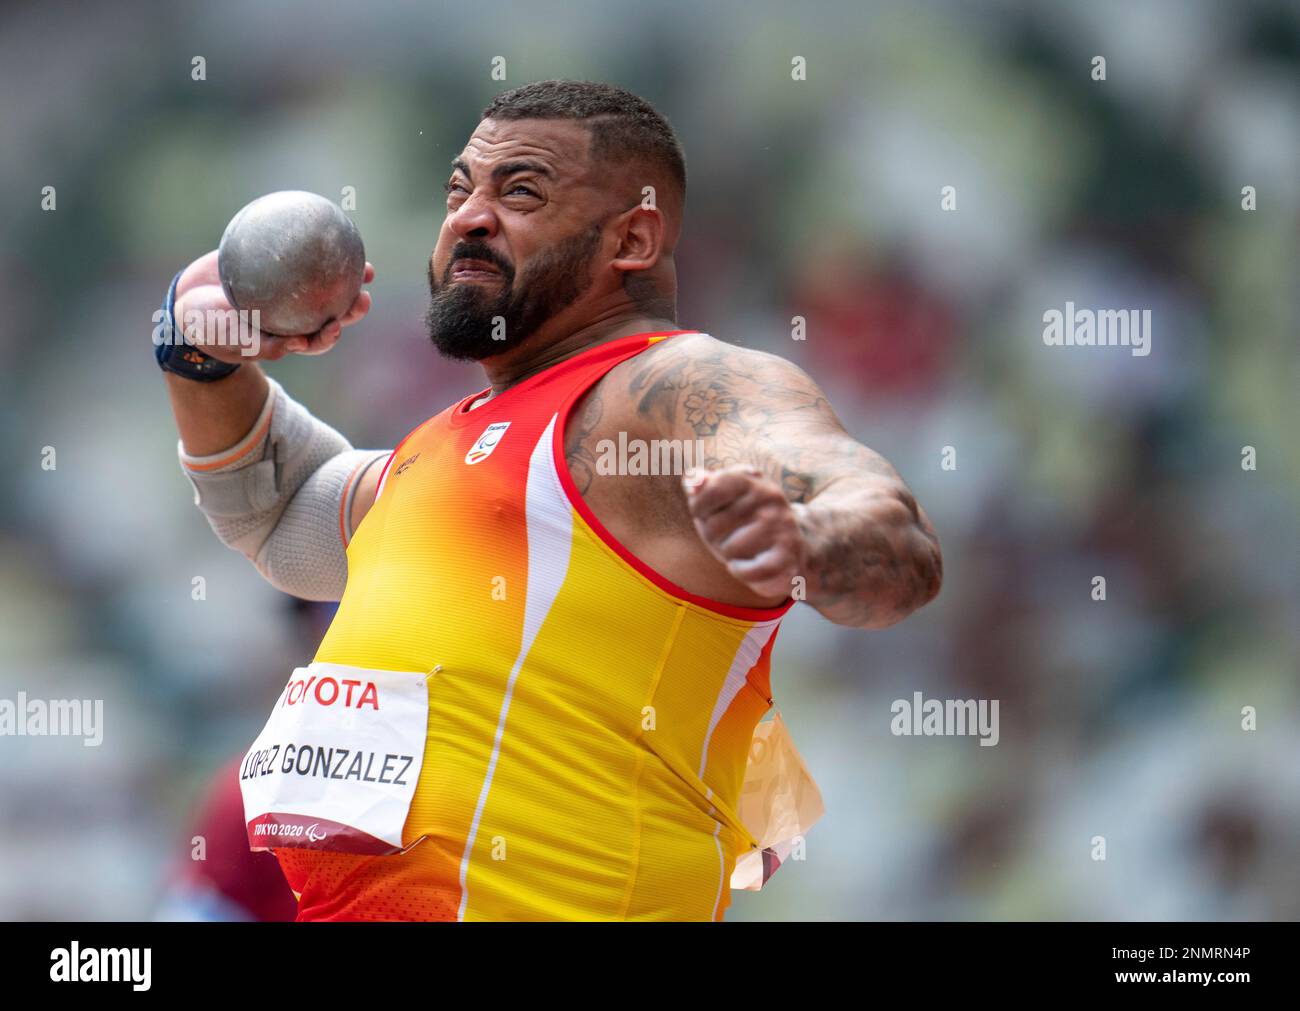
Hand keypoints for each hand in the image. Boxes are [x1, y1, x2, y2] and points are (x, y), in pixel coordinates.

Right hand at [171, 249, 374, 362]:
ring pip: (323, 286)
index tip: (336, 325)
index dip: (331, 334)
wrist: (187, 303)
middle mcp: (292, 316)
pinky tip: (325, 234)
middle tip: (364, 297)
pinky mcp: (278, 269)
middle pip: (330, 313)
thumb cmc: (209, 328)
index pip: (317, 339)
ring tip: (366, 268)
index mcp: (286, 336)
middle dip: (352, 307)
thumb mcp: (234, 339)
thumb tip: (298, 346)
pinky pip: (300, 258)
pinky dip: (315, 250)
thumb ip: (264, 345)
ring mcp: (287, 292)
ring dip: (347, 279)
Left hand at [681, 464, 804, 600]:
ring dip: (729, 556)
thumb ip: (701, 485)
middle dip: (714, 537)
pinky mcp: (788, 553)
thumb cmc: (743, 522)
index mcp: (751, 480)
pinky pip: (751, 570)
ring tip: (743, 549)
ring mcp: (782, 525)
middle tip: (730, 535)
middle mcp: (770, 498)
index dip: (698, 506)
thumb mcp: (720, 500)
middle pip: (714, 525)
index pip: (713, 488)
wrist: (790, 546)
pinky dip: (741, 572)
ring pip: (730, 550)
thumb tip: (692, 483)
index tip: (703, 513)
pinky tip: (745, 566)